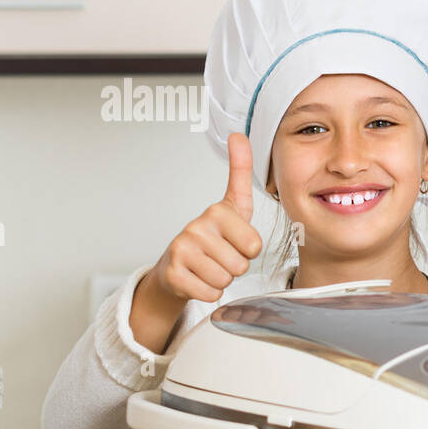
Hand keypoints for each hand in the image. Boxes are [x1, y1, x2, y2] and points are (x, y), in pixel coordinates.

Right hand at [150, 133, 265, 302]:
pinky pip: (209, 294)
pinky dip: (207, 292)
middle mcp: (196, 227)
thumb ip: (240, 171)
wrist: (175, 266)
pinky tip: (197, 279)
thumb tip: (238, 134)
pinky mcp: (173, 274)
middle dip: (234, 267)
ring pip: (225, 280)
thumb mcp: (234, 205)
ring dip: (221, 280)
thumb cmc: (213, 237)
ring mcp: (182, 250)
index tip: (234, 240)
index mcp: (217, 212)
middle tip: (219, 257)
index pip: (254, 245)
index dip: (248, 249)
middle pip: (241, 265)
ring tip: (208, 266)